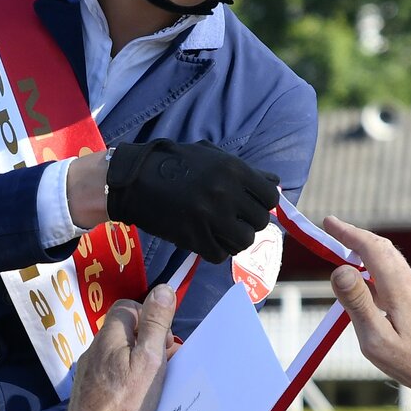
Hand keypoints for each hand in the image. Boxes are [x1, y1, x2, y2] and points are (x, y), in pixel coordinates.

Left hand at [51, 285, 177, 410]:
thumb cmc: (125, 404)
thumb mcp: (149, 361)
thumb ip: (155, 325)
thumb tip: (162, 289)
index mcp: (109, 338)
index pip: (127, 308)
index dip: (148, 318)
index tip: (163, 341)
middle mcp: (93, 350)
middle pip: (123, 333)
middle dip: (146, 342)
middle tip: (163, 364)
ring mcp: (87, 372)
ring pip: (116, 355)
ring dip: (135, 362)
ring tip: (152, 384)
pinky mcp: (85, 392)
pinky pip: (108, 375)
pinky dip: (123, 380)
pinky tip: (133, 399)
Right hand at [105, 140, 278, 259]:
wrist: (134, 180)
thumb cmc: (174, 164)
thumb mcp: (212, 156)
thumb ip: (246, 171)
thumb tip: (276, 184)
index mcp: (233, 170)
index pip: (270, 197)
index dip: (263, 203)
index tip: (251, 205)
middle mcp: (226, 193)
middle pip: (259, 222)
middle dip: (249, 222)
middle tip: (234, 219)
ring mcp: (210, 217)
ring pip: (244, 241)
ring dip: (235, 239)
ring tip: (222, 232)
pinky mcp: (194, 237)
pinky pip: (220, 254)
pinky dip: (216, 250)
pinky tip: (207, 240)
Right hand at [323, 215, 410, 395]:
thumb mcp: (377, 340)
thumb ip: (358, 304)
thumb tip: (340, 270)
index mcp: (399, 288)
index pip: (371, 248)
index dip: (348, 232)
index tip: (328, 222)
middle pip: (383, 249)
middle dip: (356, 237)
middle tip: (333, 231)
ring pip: (392, 262)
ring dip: (368, 252)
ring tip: (346, 254)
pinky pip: (398, 277)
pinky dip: (378, 269)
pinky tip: (370, 285)